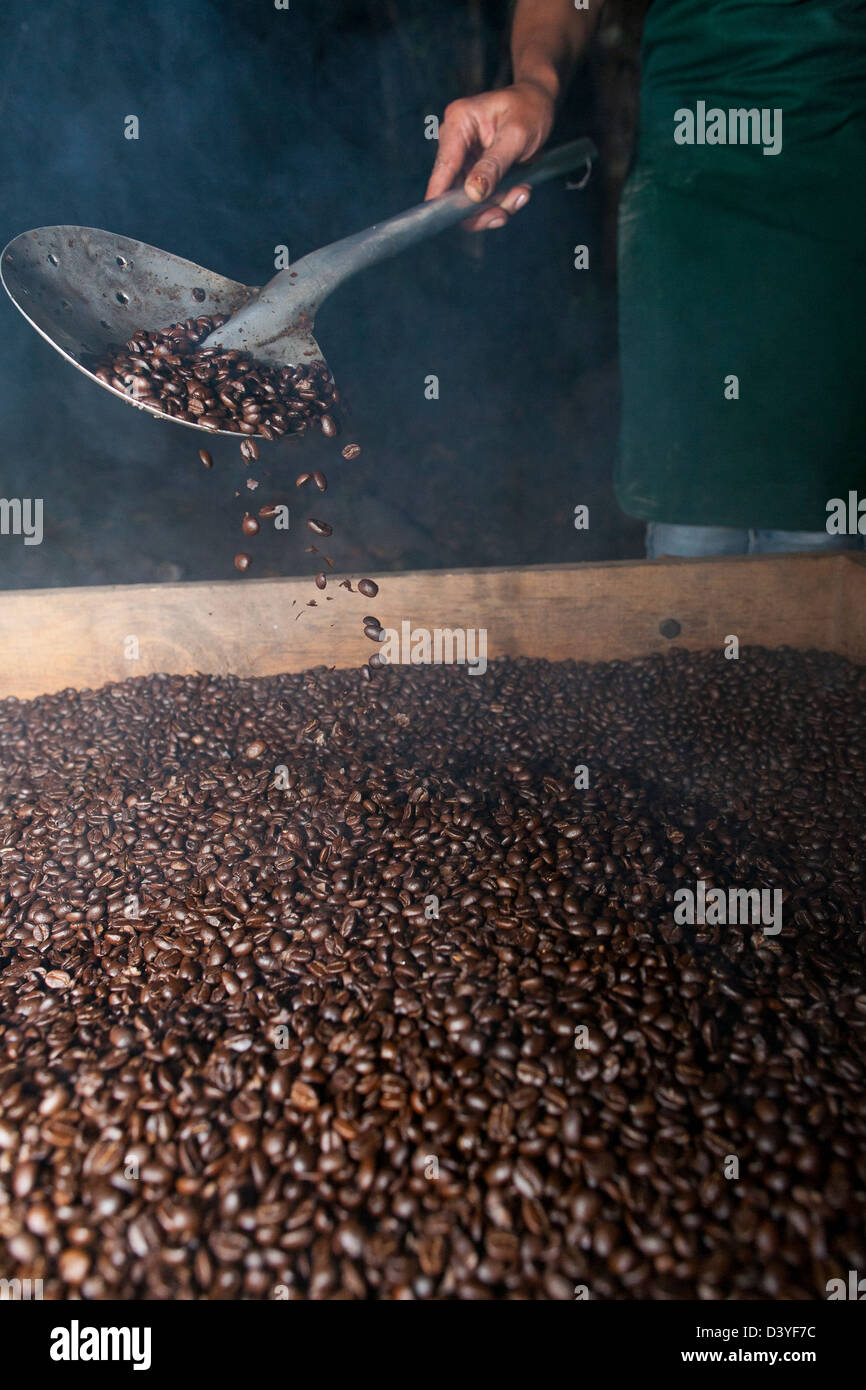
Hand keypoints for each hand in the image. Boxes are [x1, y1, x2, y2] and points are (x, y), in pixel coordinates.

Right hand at [424, 81, 555, 230]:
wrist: (540, 103)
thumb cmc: (530, 109)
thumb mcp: (516, 136)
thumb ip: (493, 165)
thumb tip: (473, 194)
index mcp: (459, 123)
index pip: (443, 167)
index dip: (440, 197)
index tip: (443, 220)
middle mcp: (455, 141)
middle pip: (454, 190)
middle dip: (481, 207)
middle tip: (505, 213)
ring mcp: (464, 158)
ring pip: (469, 199)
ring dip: (496, 205)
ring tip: (521, 194)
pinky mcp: (475, 170)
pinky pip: (482, 197)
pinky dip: (500, 201)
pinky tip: (519, 190)